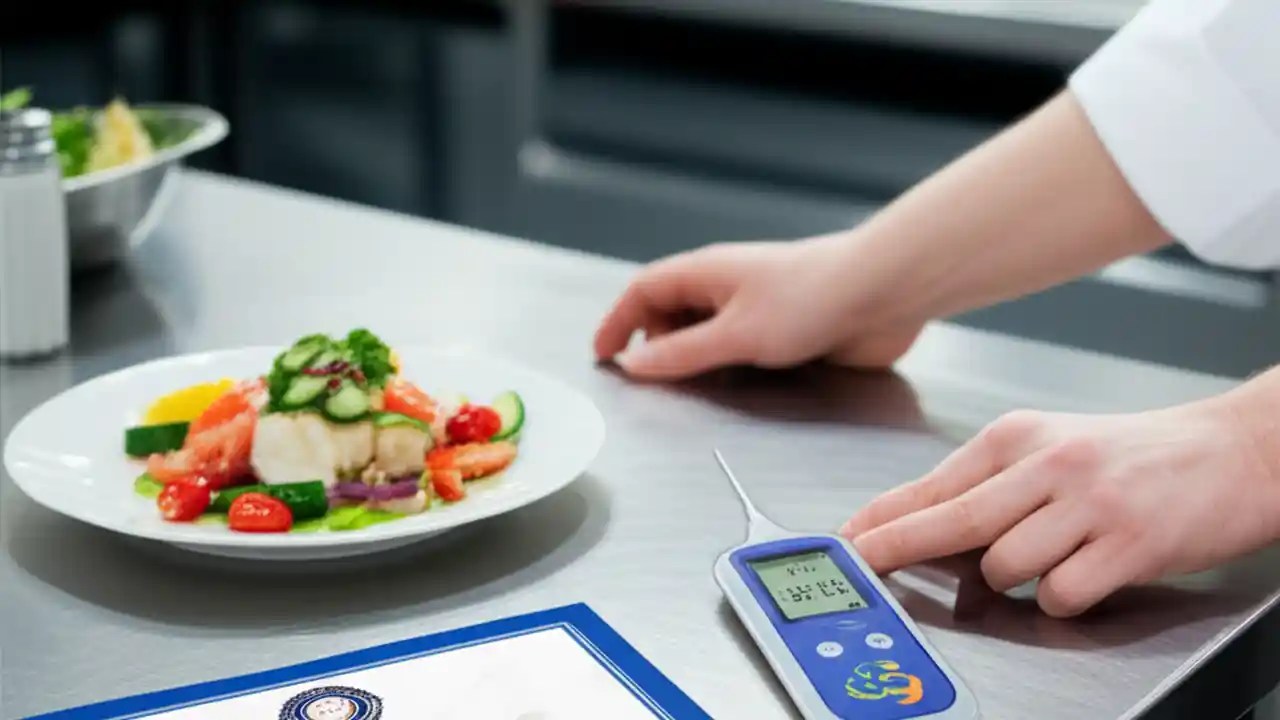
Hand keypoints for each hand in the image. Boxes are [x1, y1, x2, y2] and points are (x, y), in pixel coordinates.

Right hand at [593, 236, 924, 379]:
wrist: (884, 293)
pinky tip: (732, 394)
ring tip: (688, 393)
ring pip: (707, 338)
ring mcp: (756, 311)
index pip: (643, 291)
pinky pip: (741, 355)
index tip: (602, 355)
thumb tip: (635, 365)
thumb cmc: (814, 296)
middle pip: (671, 315)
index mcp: (706, 273)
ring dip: (693, 363)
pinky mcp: (785, 334)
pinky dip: (727, 372)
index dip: (618, 322)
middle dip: (654, 346)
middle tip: (649, 384)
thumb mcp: (736, 334)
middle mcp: (727, 289)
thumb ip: (682, 354)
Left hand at [840, 399, 1279, 616]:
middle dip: (897, 549)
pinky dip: (1060, 597)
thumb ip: (988, 484)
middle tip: (862, 566)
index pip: (932, 484)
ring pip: (1004, 566)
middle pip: (950, 521)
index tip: (847, 540)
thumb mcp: (1049, 448)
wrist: (1231, 451)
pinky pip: (1060, 593)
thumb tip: (916, 524)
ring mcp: (1088, 504)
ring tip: (1054, 553)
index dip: (882, 519)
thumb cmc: (1132, 455)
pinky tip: (1084, 572)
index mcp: (1019, 436)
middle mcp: (1048, 464)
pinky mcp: (1128, 544)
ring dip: (1012, 578)